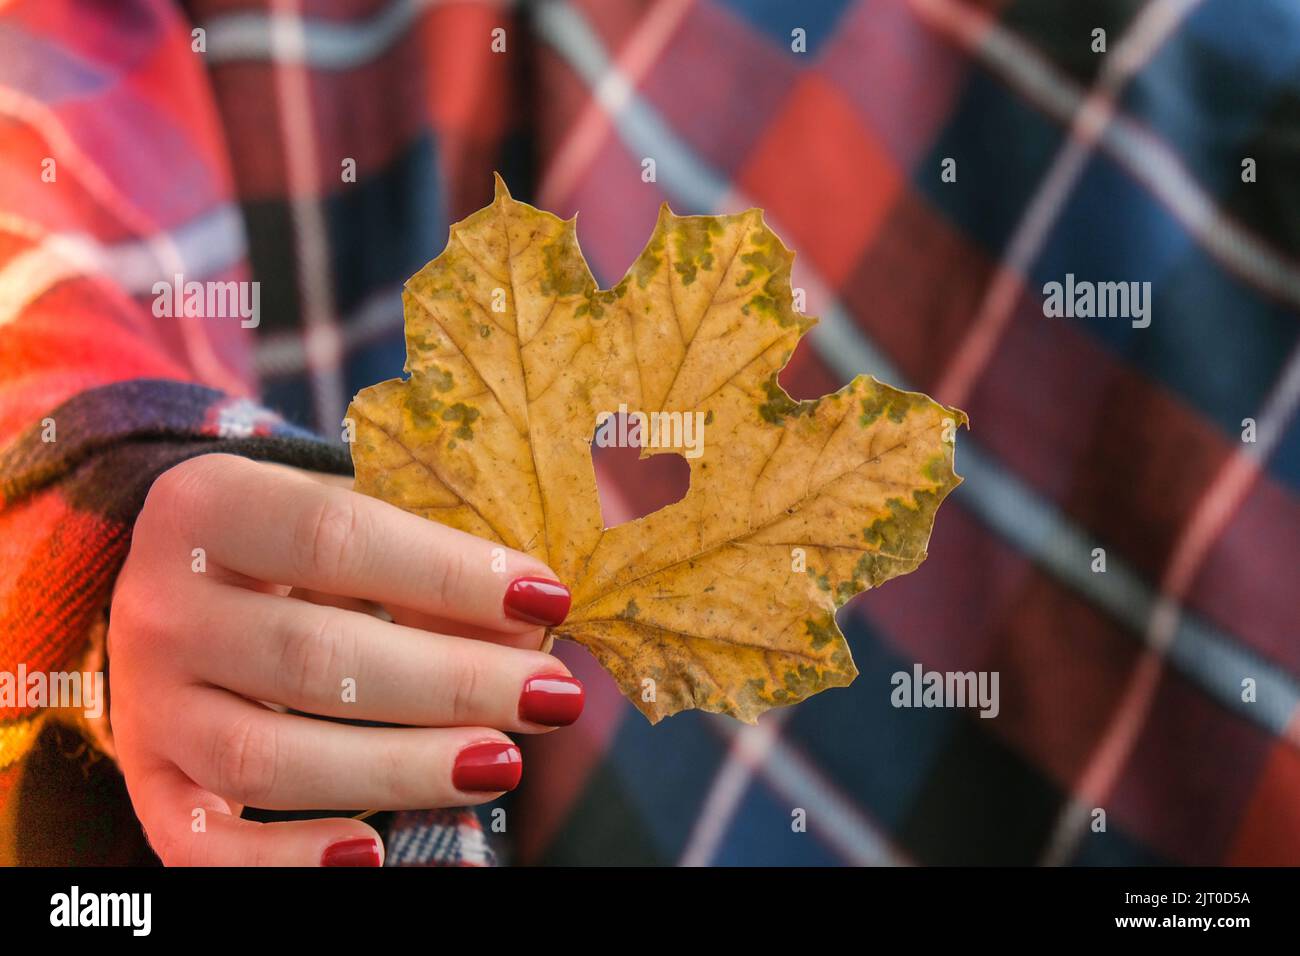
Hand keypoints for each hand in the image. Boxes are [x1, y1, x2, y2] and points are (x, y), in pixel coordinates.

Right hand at [107, 453, 581, 865]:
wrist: (180, 584)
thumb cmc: (291, 544)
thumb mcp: (349, 521)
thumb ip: (428, 563)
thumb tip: (528, 628)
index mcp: (208, 506)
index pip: (336, 537)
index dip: (449, 572)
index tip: (548, 598)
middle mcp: (161, 606)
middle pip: (313, 657)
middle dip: (452, 683)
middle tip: (552, 696)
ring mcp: (147, 702)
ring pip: (266, 757)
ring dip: (399, 770)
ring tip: (502, 763)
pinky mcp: (148, 779)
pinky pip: (202, 843)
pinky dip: (284, 860)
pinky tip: (372, 851)